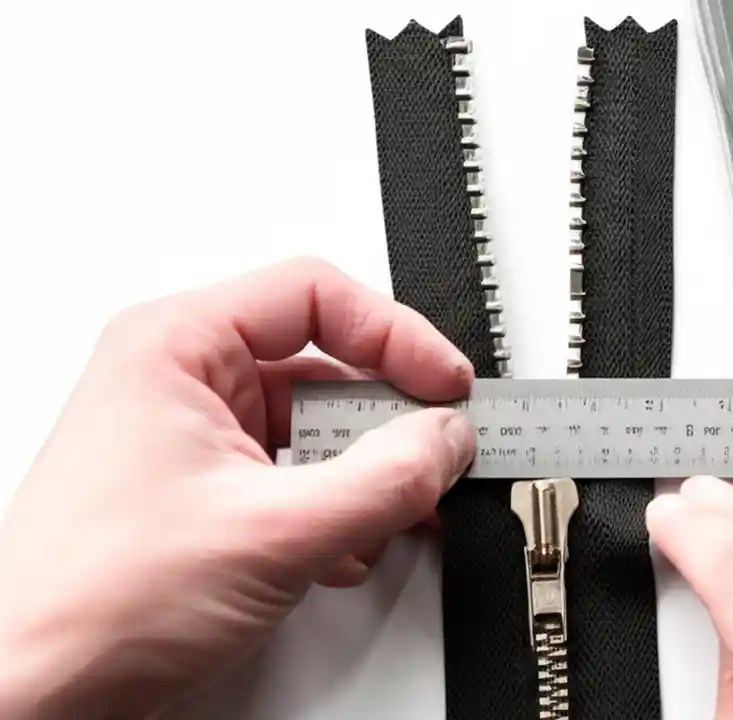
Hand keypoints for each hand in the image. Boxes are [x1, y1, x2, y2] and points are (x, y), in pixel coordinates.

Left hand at [0, 258, 475, 718]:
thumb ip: (383, 480)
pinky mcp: (208, 496)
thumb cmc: (89, 602)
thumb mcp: (274, 530)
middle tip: (440, 450)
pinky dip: (338, 510)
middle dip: (388, 419)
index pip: (314, 297)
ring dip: (366, 474)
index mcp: (177, 346)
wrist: (32, 695)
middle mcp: (182, 382)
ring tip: (398, 509)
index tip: (444, 383)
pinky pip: (298, 478)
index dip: (395, 335)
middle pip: (323, 367)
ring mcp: (194, 442)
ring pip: (315, 430)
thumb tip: (444, 442)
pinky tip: (350, 548)